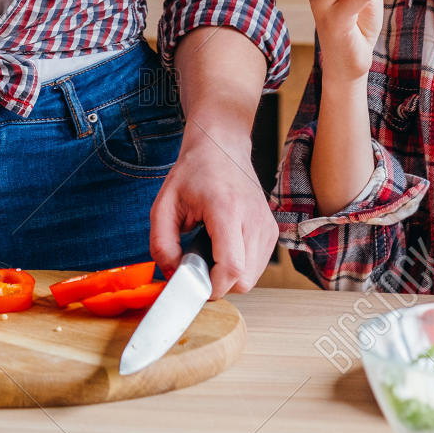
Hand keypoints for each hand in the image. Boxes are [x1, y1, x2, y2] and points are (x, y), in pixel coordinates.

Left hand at [149, 124, 276, 298]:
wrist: (222, 146)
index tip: (193, 282)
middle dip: (219, 283)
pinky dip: (240, 266)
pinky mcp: (272, 230)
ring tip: (211, 251)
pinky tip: (224, 247)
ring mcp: (268, 225)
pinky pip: (257, 266)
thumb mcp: (163, 205)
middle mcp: (254, 219)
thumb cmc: (193, 172)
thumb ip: (161, 244)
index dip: (212, 286)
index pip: (233, 267)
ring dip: (230, 276)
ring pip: (253, 277)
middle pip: (245, 280)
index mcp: (227, 209)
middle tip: (198, 263)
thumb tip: (174, 274)